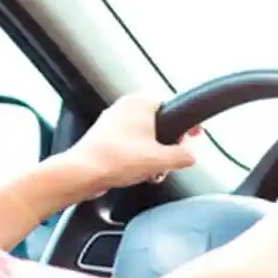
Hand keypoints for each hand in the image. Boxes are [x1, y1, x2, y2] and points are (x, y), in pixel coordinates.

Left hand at [64, 94, 198, 196]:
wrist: (82, 173)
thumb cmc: (117, 159)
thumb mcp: (160, 160)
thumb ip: (182, 156)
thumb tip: (190, 155)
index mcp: (139, 102)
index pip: (171, 106)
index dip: (185, 123)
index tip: (194, 133)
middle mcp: (124, 107)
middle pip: (157, 124)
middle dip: (166, 145)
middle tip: (171, 159)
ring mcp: (111, 122)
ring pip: (142, 137)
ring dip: (152, 155)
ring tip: (153, 172)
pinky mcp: (103, 138)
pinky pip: (128, 145)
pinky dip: (136, 158)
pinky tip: (138, 174)